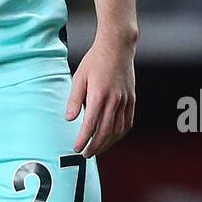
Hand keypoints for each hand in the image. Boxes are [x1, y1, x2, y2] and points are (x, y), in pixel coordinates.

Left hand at [66, 37, 135, 157]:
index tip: (77, 148)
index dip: (84, 139)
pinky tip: (113, 137)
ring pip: (118, 130)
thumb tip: (69, 119)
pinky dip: (120, 134)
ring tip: (97, 149)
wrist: (117, 47)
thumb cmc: (95, 60)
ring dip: (108, 143)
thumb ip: (74, 99)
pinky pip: (127, 123)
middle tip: (86, 154)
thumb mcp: (79, 77)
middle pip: (106, 132)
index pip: (91, 125)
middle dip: (95, 146)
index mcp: (99, 95)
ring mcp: (125, 101)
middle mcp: (115, 100)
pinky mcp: (132, 99)